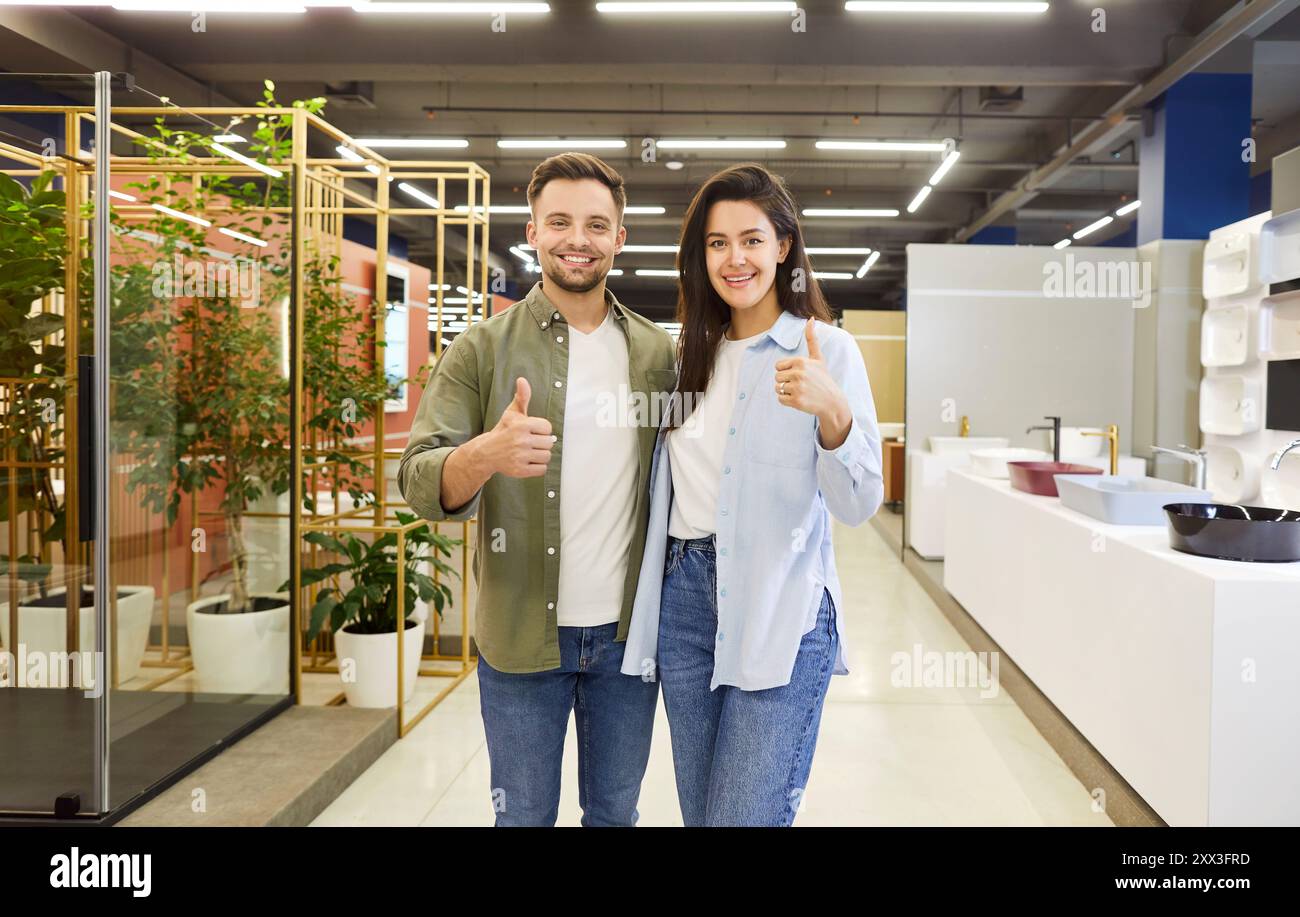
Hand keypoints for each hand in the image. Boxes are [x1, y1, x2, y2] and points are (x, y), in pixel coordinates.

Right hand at [482, 377, 553, 477]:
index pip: (548, 428)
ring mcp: (520, 456)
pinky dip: (537, 467)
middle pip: (549, 443)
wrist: (486, 453)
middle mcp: (521, 440)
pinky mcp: (519, 470)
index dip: (542, 430)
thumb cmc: (503, 431)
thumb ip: (522, 397)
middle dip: (541, 443)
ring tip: (530, 452)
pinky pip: (542, 470)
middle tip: (531, 443)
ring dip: (540, 455)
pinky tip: (528, 461)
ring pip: (546, 457)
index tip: (533, 431)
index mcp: (521, 425)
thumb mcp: (512, 413)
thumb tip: (522, 380)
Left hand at [775, 319, 851, 448]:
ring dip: (786, 391)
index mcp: (801, 361)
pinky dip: (787, 401)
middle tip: (800, 384)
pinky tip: (800, 399)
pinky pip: (780, 399)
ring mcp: (797, 388)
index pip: (778, 366)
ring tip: (800, 391)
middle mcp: (798, 373)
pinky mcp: (796, 401)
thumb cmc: (823, 378)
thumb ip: (812, 339)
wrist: (832, 401)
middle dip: (786, 381)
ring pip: (778, 388)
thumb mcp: (818, 358)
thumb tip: (810, 319)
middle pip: (777, 377)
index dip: (786, 370)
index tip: (799, 374)